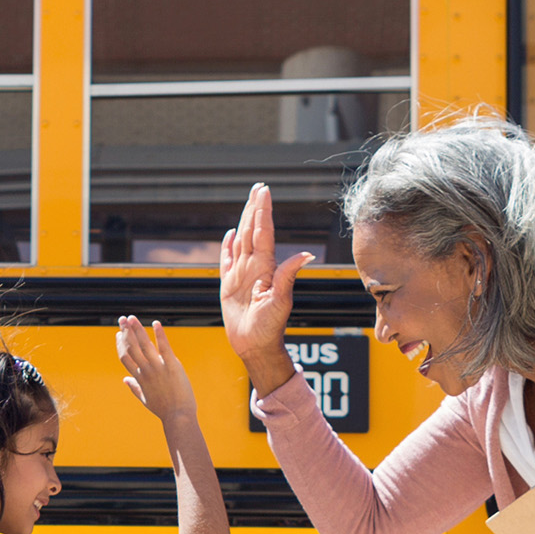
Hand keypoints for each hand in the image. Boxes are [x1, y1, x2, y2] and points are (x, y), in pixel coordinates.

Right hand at [114, 316, 197, 422]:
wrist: (178, 415)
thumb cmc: (162, 408)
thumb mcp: (145, 399)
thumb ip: (134, 387)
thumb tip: (125, 380)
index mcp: (139, 378)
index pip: (125, 357)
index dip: (120, 344)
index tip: (118, 333)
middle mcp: (146, 371)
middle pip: (131, 348)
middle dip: (125, 332)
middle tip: (122, 318)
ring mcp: (158, 368)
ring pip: (144, 345)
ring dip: (137, 329)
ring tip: (132, 318)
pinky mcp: (172, 365)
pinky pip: (164, 347)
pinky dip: (160, 334)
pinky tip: (156, 323)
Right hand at [219, 184, 314, 392]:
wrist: (255, 345)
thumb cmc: (270, 327)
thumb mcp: (281, 300)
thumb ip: (288, 275)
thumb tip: (307, 255)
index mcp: (266, 267)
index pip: (264, 232)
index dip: (263, 212)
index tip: (264, 192)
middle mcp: (254, 266)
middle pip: (252, 231)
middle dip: (255, 209)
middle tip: (258, 188)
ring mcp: (241, 274)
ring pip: (241, 240)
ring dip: (243, 220)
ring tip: (248, 202)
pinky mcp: (229, 284)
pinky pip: (227, 260)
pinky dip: (227, 246)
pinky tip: (230, 234)